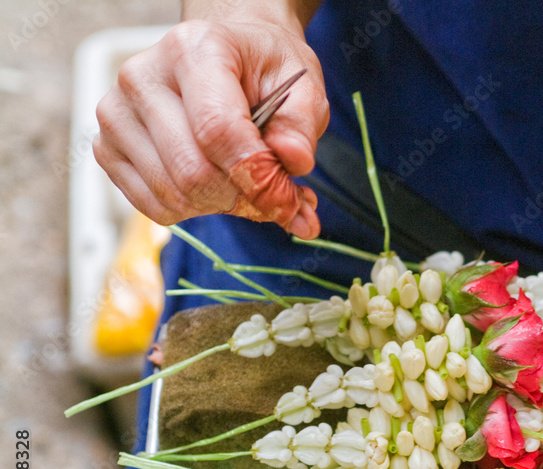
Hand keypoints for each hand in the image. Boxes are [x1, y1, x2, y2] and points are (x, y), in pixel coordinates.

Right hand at [93, 4, 328, 238]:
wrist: (227, 59)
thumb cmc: (262, 72)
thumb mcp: (301, 86)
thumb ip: (301, 126)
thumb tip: (293, 161)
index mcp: (193, 49)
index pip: (217, 129)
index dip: (256, 176)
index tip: (289, 201)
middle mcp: (142, 77)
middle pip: (192, 171)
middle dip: (243, 198)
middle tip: (276, 197)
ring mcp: (116, 114)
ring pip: (174, 195)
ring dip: (222, 207)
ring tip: (249, 186)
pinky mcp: (107, 148)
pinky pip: (155, 206)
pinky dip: (195, 211)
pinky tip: (218, 188)